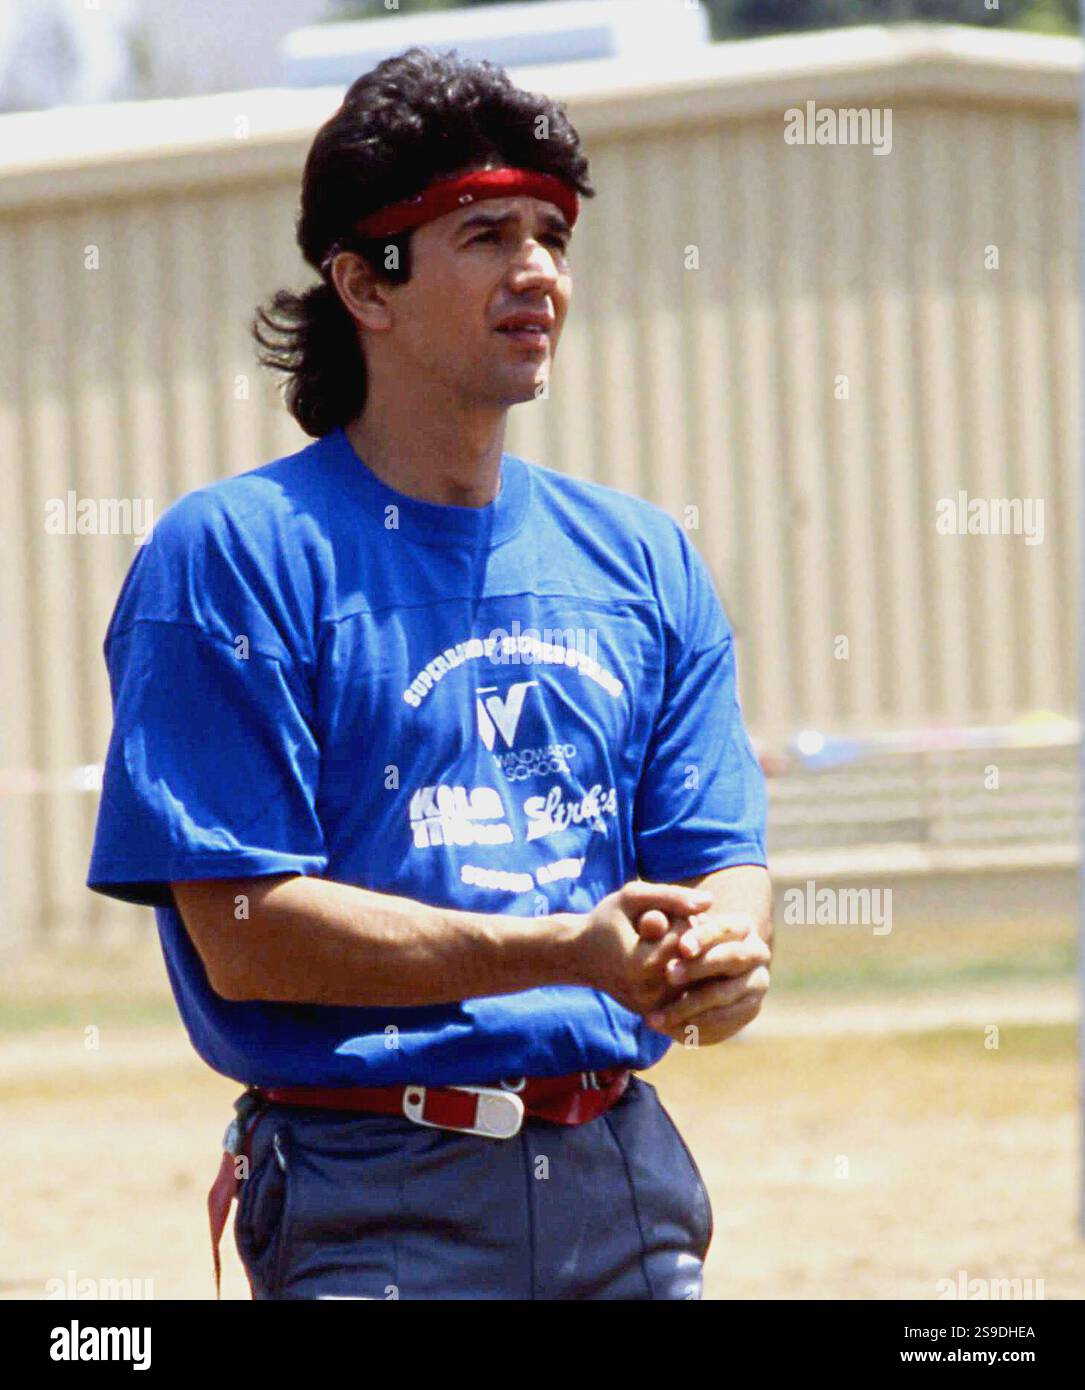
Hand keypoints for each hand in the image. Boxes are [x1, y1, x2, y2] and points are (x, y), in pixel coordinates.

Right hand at [574, 880, 714, 1015]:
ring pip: (693, 978)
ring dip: (689, 957)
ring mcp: (653, 1007)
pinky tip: (668, 959)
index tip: (667, 912)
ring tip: (668, 942)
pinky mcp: (656, 1014)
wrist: (578, 958)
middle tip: (672, 926)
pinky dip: (683, 972)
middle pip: (693, 960)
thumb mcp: (632, 898)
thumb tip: (710, 901)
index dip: (683, 919)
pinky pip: (684, 991)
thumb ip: (671, 897)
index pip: (686, 937)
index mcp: (641, 965)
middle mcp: (649, 993)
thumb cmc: (606, 921)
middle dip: (689, 939)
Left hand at [643, 926, 771, 1044]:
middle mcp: (756, 953)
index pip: (725, 928)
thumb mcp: (667, 930)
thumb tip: (651, 921)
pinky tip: (667, 1027)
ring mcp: (756, 983)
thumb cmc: (679, 944)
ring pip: (724, 995)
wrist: (698, 975)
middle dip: (698, 968)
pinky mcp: (749, 1010)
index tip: (682, 947)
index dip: (704, 937)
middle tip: (668, 975)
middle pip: (731, 959)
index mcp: (741, 926)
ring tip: (656, 1014)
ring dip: (688, 1005)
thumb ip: (658, 923)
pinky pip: (724, 1021)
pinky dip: (693, 1026)